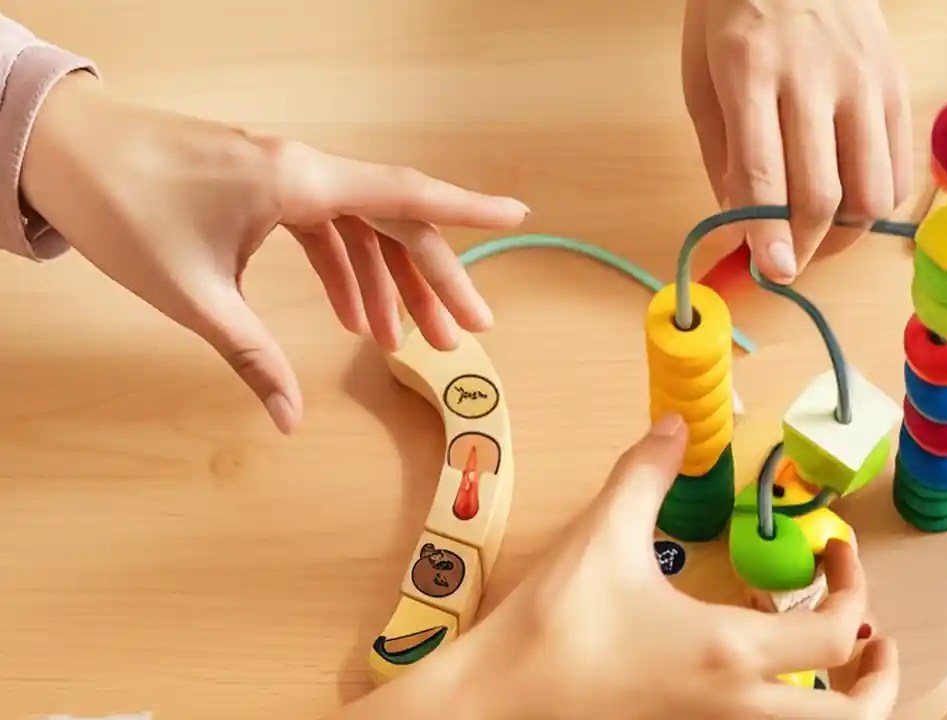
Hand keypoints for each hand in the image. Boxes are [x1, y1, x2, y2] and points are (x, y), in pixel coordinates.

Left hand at [20, 72, 528, 433]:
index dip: (467, 209)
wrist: (61, 151)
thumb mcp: (194, 297)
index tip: (518, 214)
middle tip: (466, 333)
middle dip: (433, 279)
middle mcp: (302, 169)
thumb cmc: (122, 210)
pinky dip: (345, 270)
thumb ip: (252, 357)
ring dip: (389, 282)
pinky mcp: (263, 182)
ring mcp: (283, 173)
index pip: (403, 195)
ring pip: (362, 226)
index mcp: (296, 182)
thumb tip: (288, 420)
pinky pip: (324, 226)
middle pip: (394, 222)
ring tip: (409, 342)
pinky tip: (355, 316)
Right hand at [393, 414, 897, 718]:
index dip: (851, 584)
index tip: (831, 550)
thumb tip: (675, 425)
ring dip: (838, 707)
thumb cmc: (551, 627)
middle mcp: (736, 711)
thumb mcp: (602, 535)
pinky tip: (748, 671)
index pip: (836, 632)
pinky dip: (781, 710)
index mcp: (729, 653)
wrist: (492, 707)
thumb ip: (647, 472)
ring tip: (831, 666)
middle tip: (875, 640)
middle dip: (880, 681)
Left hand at [682, 0, 911, 282]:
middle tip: (786, 262)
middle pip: (825, 195)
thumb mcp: (701, 77)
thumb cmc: (734, 9)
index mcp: (751, 71)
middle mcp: (815, 76)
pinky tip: (848, 201)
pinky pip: (900, 167)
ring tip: (818, 236)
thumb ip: (723, 157)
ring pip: (872, 191)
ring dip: (845, 234)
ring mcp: (864, 79)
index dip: (769, 238)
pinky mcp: (896, 82)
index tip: (772, 273)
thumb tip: (741, 230)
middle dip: (805, 248)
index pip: (767, 176)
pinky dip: (875, 202)